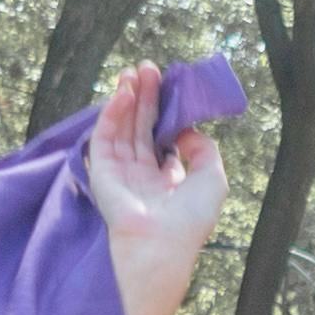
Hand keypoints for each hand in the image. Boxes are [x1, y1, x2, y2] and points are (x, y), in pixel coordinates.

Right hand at [85, 60, 229, 314]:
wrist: (160, 245)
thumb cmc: (190, 219)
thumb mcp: (213, 179)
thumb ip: (204, 149)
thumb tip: (184, 131)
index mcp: (167, 182)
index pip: (161, 140)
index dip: (164, 113)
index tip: (167, 89)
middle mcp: (142, 176)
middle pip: (141, 128)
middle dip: (145, 98)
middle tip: (148, 68)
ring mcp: (120, 174)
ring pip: (122, 128)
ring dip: (127, 99)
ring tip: (133, 72)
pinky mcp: (101, 172)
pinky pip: (104, 136)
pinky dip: (112, 113)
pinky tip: (123, 93)